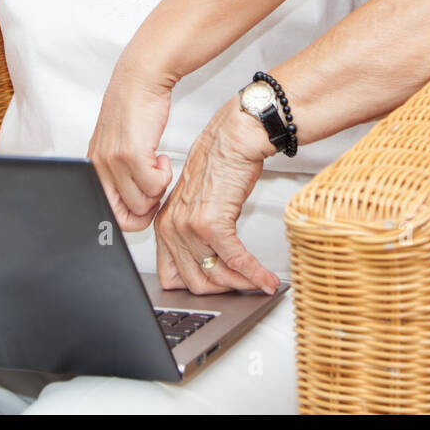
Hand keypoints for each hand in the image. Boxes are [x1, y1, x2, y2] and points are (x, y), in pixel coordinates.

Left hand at [88, 64, 175, 231]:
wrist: (140, 80)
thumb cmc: (133, 109)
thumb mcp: (115, 145)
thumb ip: (117, 172)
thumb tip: (133, 204)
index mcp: (93, 168)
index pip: (106, 214)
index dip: (132, 218)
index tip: (146, 207)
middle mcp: (100, 167)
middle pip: (127, 215)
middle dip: (148, 207)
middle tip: (156, 186)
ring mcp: (114, 162)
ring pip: (143, 203)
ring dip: (158, 188)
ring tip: (157, 166)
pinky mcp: (132, 154)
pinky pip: (154, 186)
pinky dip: (164, 175)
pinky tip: (160, 157)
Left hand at [154, 99, 279, 294]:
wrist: (233, 139)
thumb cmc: (219, 162)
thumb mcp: (194, 201)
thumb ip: (190, 231)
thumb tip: (206, 261)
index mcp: (163, 224)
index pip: (170, 276)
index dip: (196, 287)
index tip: (216, 287)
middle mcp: (172, 228)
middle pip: (194, 283)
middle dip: (222, 290)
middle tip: (241, 288)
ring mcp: (190, 228)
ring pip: (216, 276)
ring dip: (242, 284)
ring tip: (259, 283)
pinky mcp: (214, 225)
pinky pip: (236, 261)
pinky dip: (254, 274)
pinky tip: (266, 278)